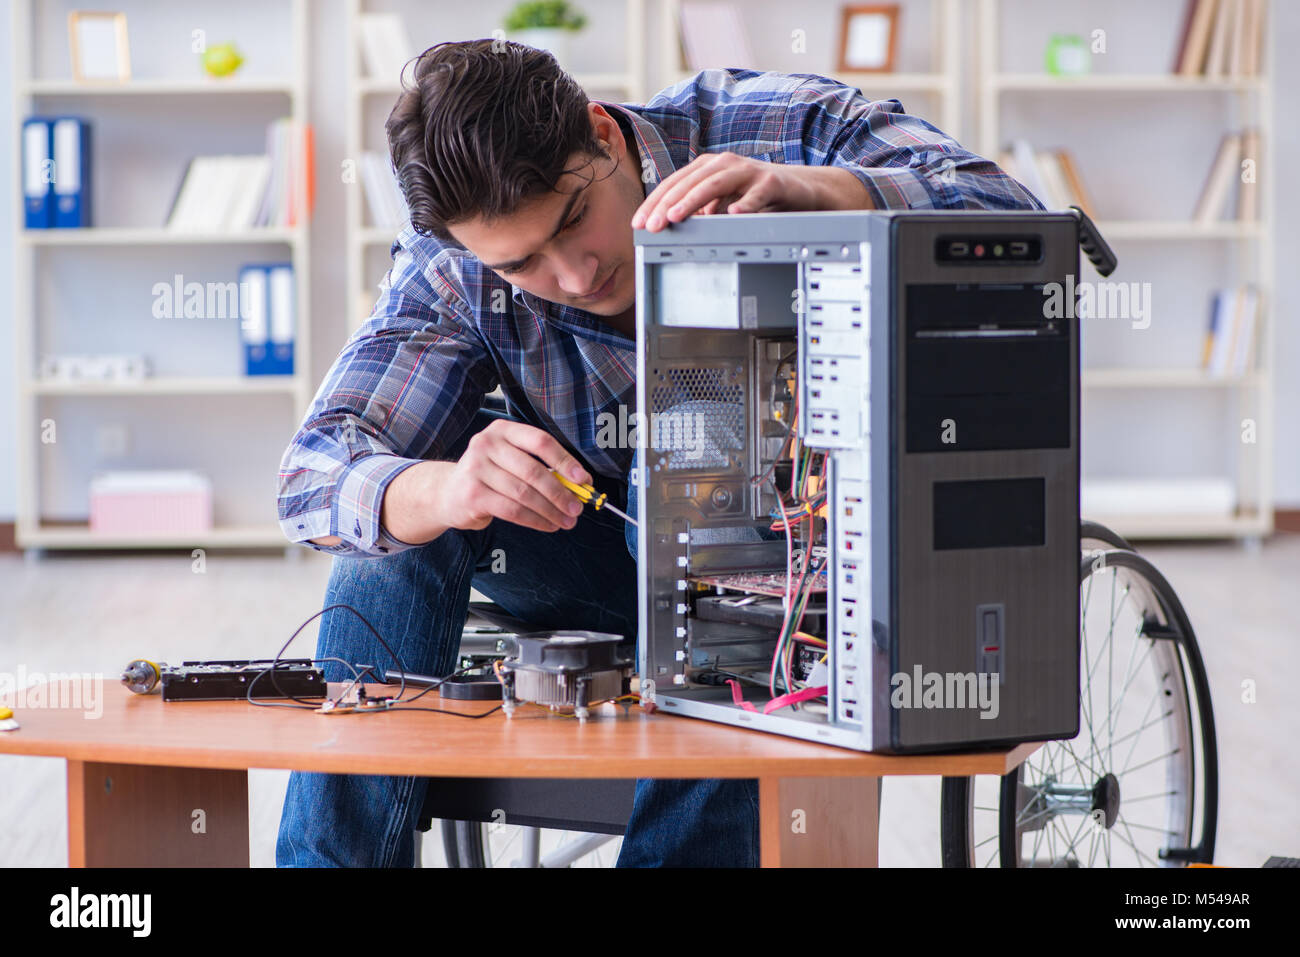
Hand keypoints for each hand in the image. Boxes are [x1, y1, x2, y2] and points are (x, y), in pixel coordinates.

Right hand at [431, 420, 591, 533]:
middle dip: (561, 493)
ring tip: (566, 521)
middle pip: (534, 470)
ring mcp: (476, 468)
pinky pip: (512, 510)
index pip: (540, 441)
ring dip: (551, 510)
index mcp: (503, 430)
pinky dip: (535, 520)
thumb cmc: (490, 476)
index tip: (584, 480)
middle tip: (578, 508)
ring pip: (525, 494)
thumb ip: (541, 468)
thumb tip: (579, 485)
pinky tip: (548, 525)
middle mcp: (487, 444)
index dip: (565, 461)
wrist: (448, 492)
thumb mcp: (511, 461)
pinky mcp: (473, 494)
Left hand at [631, 152, 871, 231]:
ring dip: (693, 200)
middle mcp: (724, 164)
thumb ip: (699, 212)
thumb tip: (670, 229)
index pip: (674, 184)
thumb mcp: (722, 205)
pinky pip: (757, 193)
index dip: (654, 203)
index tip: (639, 224)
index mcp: (708, 168)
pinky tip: (733, 214)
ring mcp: (748, 170)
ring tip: (676, 217)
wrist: (801, 190)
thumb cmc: (756, 196)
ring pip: (716, 182)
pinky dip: (745, 203)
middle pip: (689, 182)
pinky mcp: (772, 180)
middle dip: (667, 204)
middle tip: (651, 226)